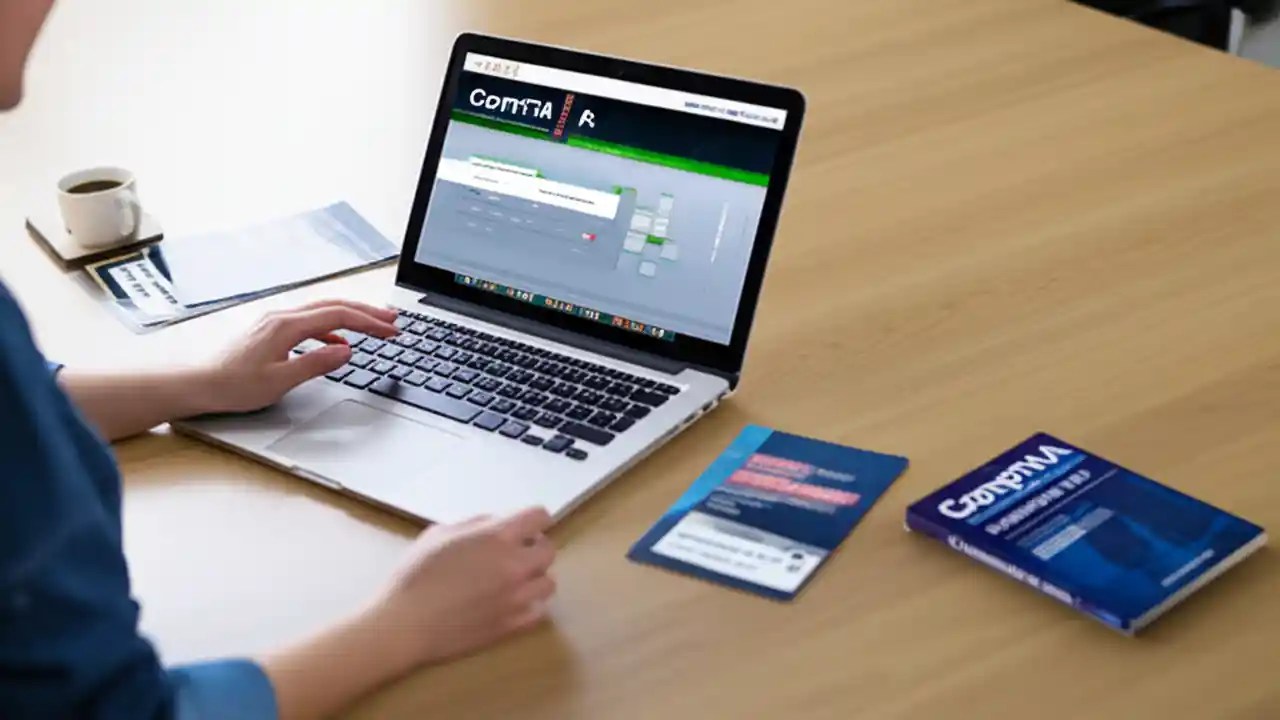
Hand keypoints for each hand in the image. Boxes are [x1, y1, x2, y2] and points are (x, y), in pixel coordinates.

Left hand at [199, 299, 397, 413]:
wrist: (196, 383)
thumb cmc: (232, 385)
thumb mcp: (280, 380)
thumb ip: (316, 363)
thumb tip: (347, 350)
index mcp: (287, 325)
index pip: (340, 316)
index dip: (370, 322)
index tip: (391, 330)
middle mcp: (282, 317)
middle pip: (334, 306)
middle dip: (367, 312)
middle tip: (393, 320)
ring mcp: (275, 322)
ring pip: (323, 311)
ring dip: (351, 316)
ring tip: (374, 325)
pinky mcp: (271, 331)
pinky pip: (309, 322)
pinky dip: (332, 327)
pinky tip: (338, 341)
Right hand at [364, 508, 557, 670]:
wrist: (405, 624)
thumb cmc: (414, 575)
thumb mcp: (438, 534)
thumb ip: (473, 525)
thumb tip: (494, 525)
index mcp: (497, 537)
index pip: (539, 517)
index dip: (534, 520)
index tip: (526, 527)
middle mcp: (514, 565)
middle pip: (549, 550)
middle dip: (534, 548)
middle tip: (516, 554)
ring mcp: (517, 597)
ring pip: (548, 583)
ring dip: (534, 578)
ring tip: (514, 581)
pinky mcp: (513, 625)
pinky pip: (539, 611)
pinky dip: (529, 605)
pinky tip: (510, 603)